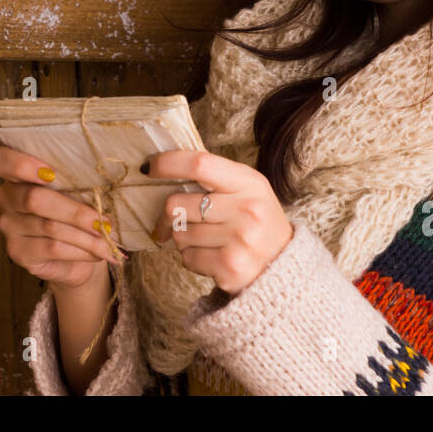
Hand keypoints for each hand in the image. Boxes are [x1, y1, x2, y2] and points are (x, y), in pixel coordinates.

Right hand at [0, 145, 123, 290]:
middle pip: (34, 199)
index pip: (0, 160)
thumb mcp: (78, 190)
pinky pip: (52, 248)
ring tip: (109, 239)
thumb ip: (78, 182)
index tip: (51, 173)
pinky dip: (81, 250)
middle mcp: (6, 197)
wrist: (76, 253)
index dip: (21, 164)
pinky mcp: (18, 251)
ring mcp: (9, 225)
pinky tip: (99, 252)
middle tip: (105, 222)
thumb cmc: (77, 210)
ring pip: (50, 227)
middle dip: (75, 212)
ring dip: (86, 236)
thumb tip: (104, 186)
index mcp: (17, 172)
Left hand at [147, 150, 294, 295]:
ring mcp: (239, 240)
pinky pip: (187, 258)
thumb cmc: (256, 220)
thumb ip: (213, 177)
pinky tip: (211, 256)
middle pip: (178, 203)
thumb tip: (161, 169)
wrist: (283, 264)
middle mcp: (247, 209)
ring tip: (206, 239)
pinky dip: (191, 258)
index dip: (168, 163)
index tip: (149, 167)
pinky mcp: (230, 267)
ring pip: (179, 234)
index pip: (199, 164)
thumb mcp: (247, 189)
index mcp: (250, 183)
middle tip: (172, 219)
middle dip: (168, 213)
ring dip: (183, 238)